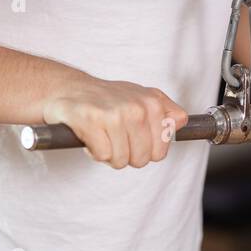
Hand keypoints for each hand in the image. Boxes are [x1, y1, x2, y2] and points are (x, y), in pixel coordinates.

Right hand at [42, 76, 188, 168]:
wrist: (69, 89)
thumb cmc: (107, 98)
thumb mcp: (142, 98)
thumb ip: (166, 111)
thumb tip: (181, 122)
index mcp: (153, 103)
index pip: (160, 152)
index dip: (145, 150)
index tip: (133, 138)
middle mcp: (136, 107)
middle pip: (141, 159)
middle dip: (126, 155)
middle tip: (114, 138)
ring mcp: (114, 113)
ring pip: (121, 160)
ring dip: (109, 154)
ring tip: (102, 135)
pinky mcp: (91, 120)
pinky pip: (102, 155)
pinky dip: (93, 151)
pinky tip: (90, 135)